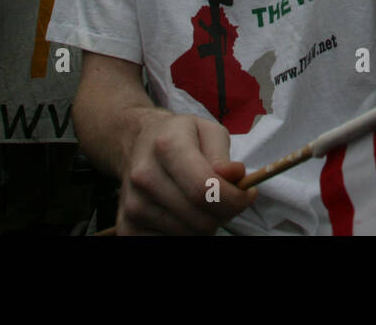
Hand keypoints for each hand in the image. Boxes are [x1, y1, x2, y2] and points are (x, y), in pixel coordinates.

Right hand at [117, 112, 256, 234]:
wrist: (136, 142)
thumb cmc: (180, 137)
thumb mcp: (208, 131)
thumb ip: (223, 155)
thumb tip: (234, 176)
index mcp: (167, 146)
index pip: (206, 189)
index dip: (235, 199)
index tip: (247, 194)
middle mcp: (145, 176)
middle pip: (201, 219)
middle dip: (225, 213)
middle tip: (226, 198)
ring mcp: (134, 205)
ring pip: (189, 235)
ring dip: (206, 224)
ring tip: (204, 203)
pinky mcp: (127, 227)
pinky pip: (169, 244)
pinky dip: (186, 233)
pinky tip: (185, 213)